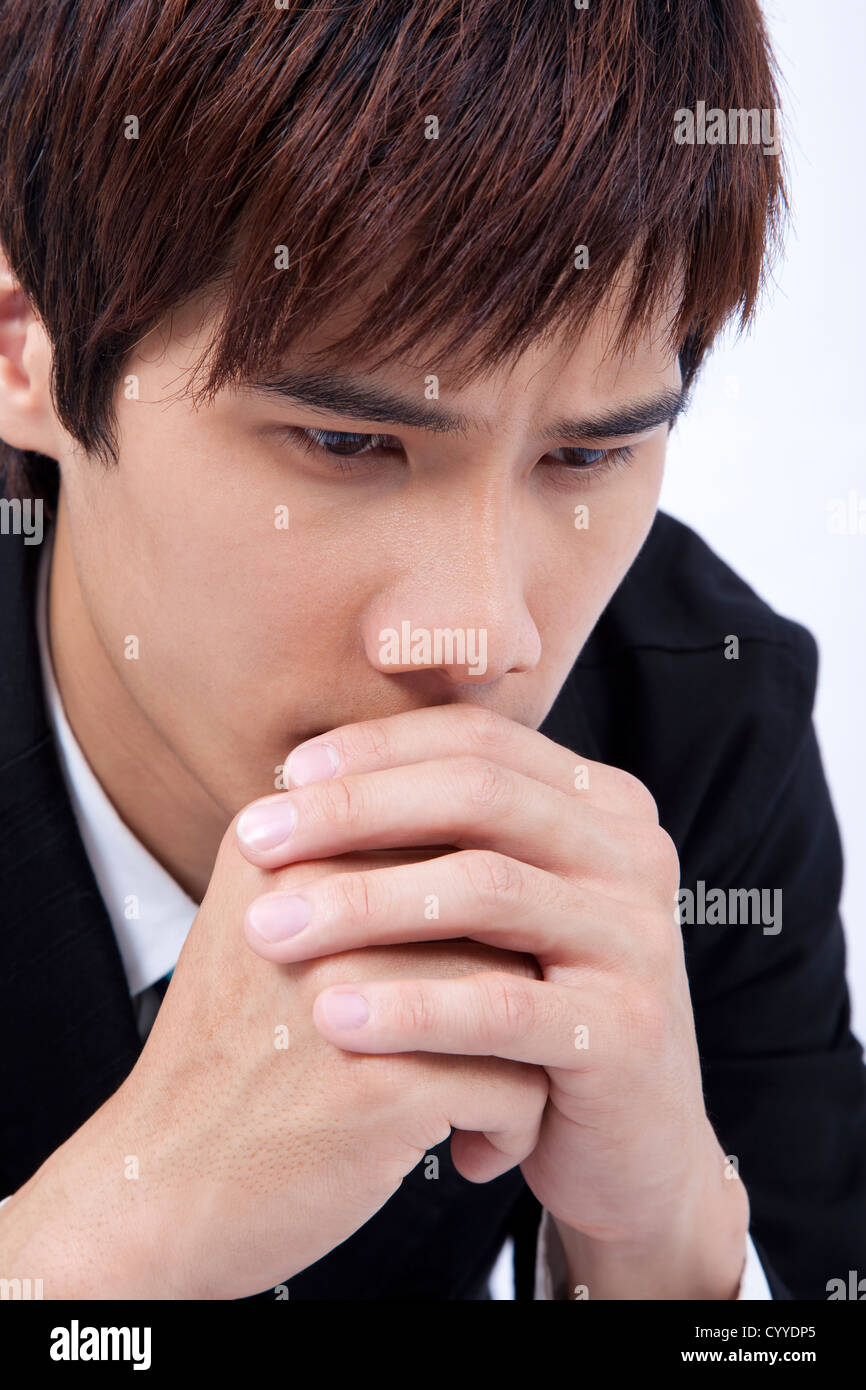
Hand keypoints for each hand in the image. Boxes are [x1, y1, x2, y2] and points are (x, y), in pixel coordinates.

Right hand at [1, 835, 545, 1299]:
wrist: (162, 1189)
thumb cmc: (239, 1055)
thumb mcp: (267, 923)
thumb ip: (357, 860)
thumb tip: (494, 826)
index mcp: (291, 845)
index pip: (455, 834)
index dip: (485, 912)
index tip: (466, 970)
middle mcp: (318, 898)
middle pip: (500, 907)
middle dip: (521, 977)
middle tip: (497, 1041)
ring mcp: (350, 987)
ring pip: (529, 988)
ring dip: (529, 1053)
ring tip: (489, 1097)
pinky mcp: (383, 1079)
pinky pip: (521, 1079)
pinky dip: (513, 1124)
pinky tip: (470, 1151)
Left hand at [236, 704, 749, 1295]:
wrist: (627, 1145)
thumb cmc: (531, 1010)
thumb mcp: (496, 913)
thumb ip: (433, 841)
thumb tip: (297, 778)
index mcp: (599, 805)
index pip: (479, 739)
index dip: (376, 748)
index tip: (284, 775)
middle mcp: (632, 855)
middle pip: (480, 796)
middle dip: (354, 811)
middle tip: (253, 841)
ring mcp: (639, 940)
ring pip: (487, 889)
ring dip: (363, 902)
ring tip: (267, 929)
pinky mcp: (627, 1034)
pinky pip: (504, 1007)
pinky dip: (411, 1007)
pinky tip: (332, 1016)